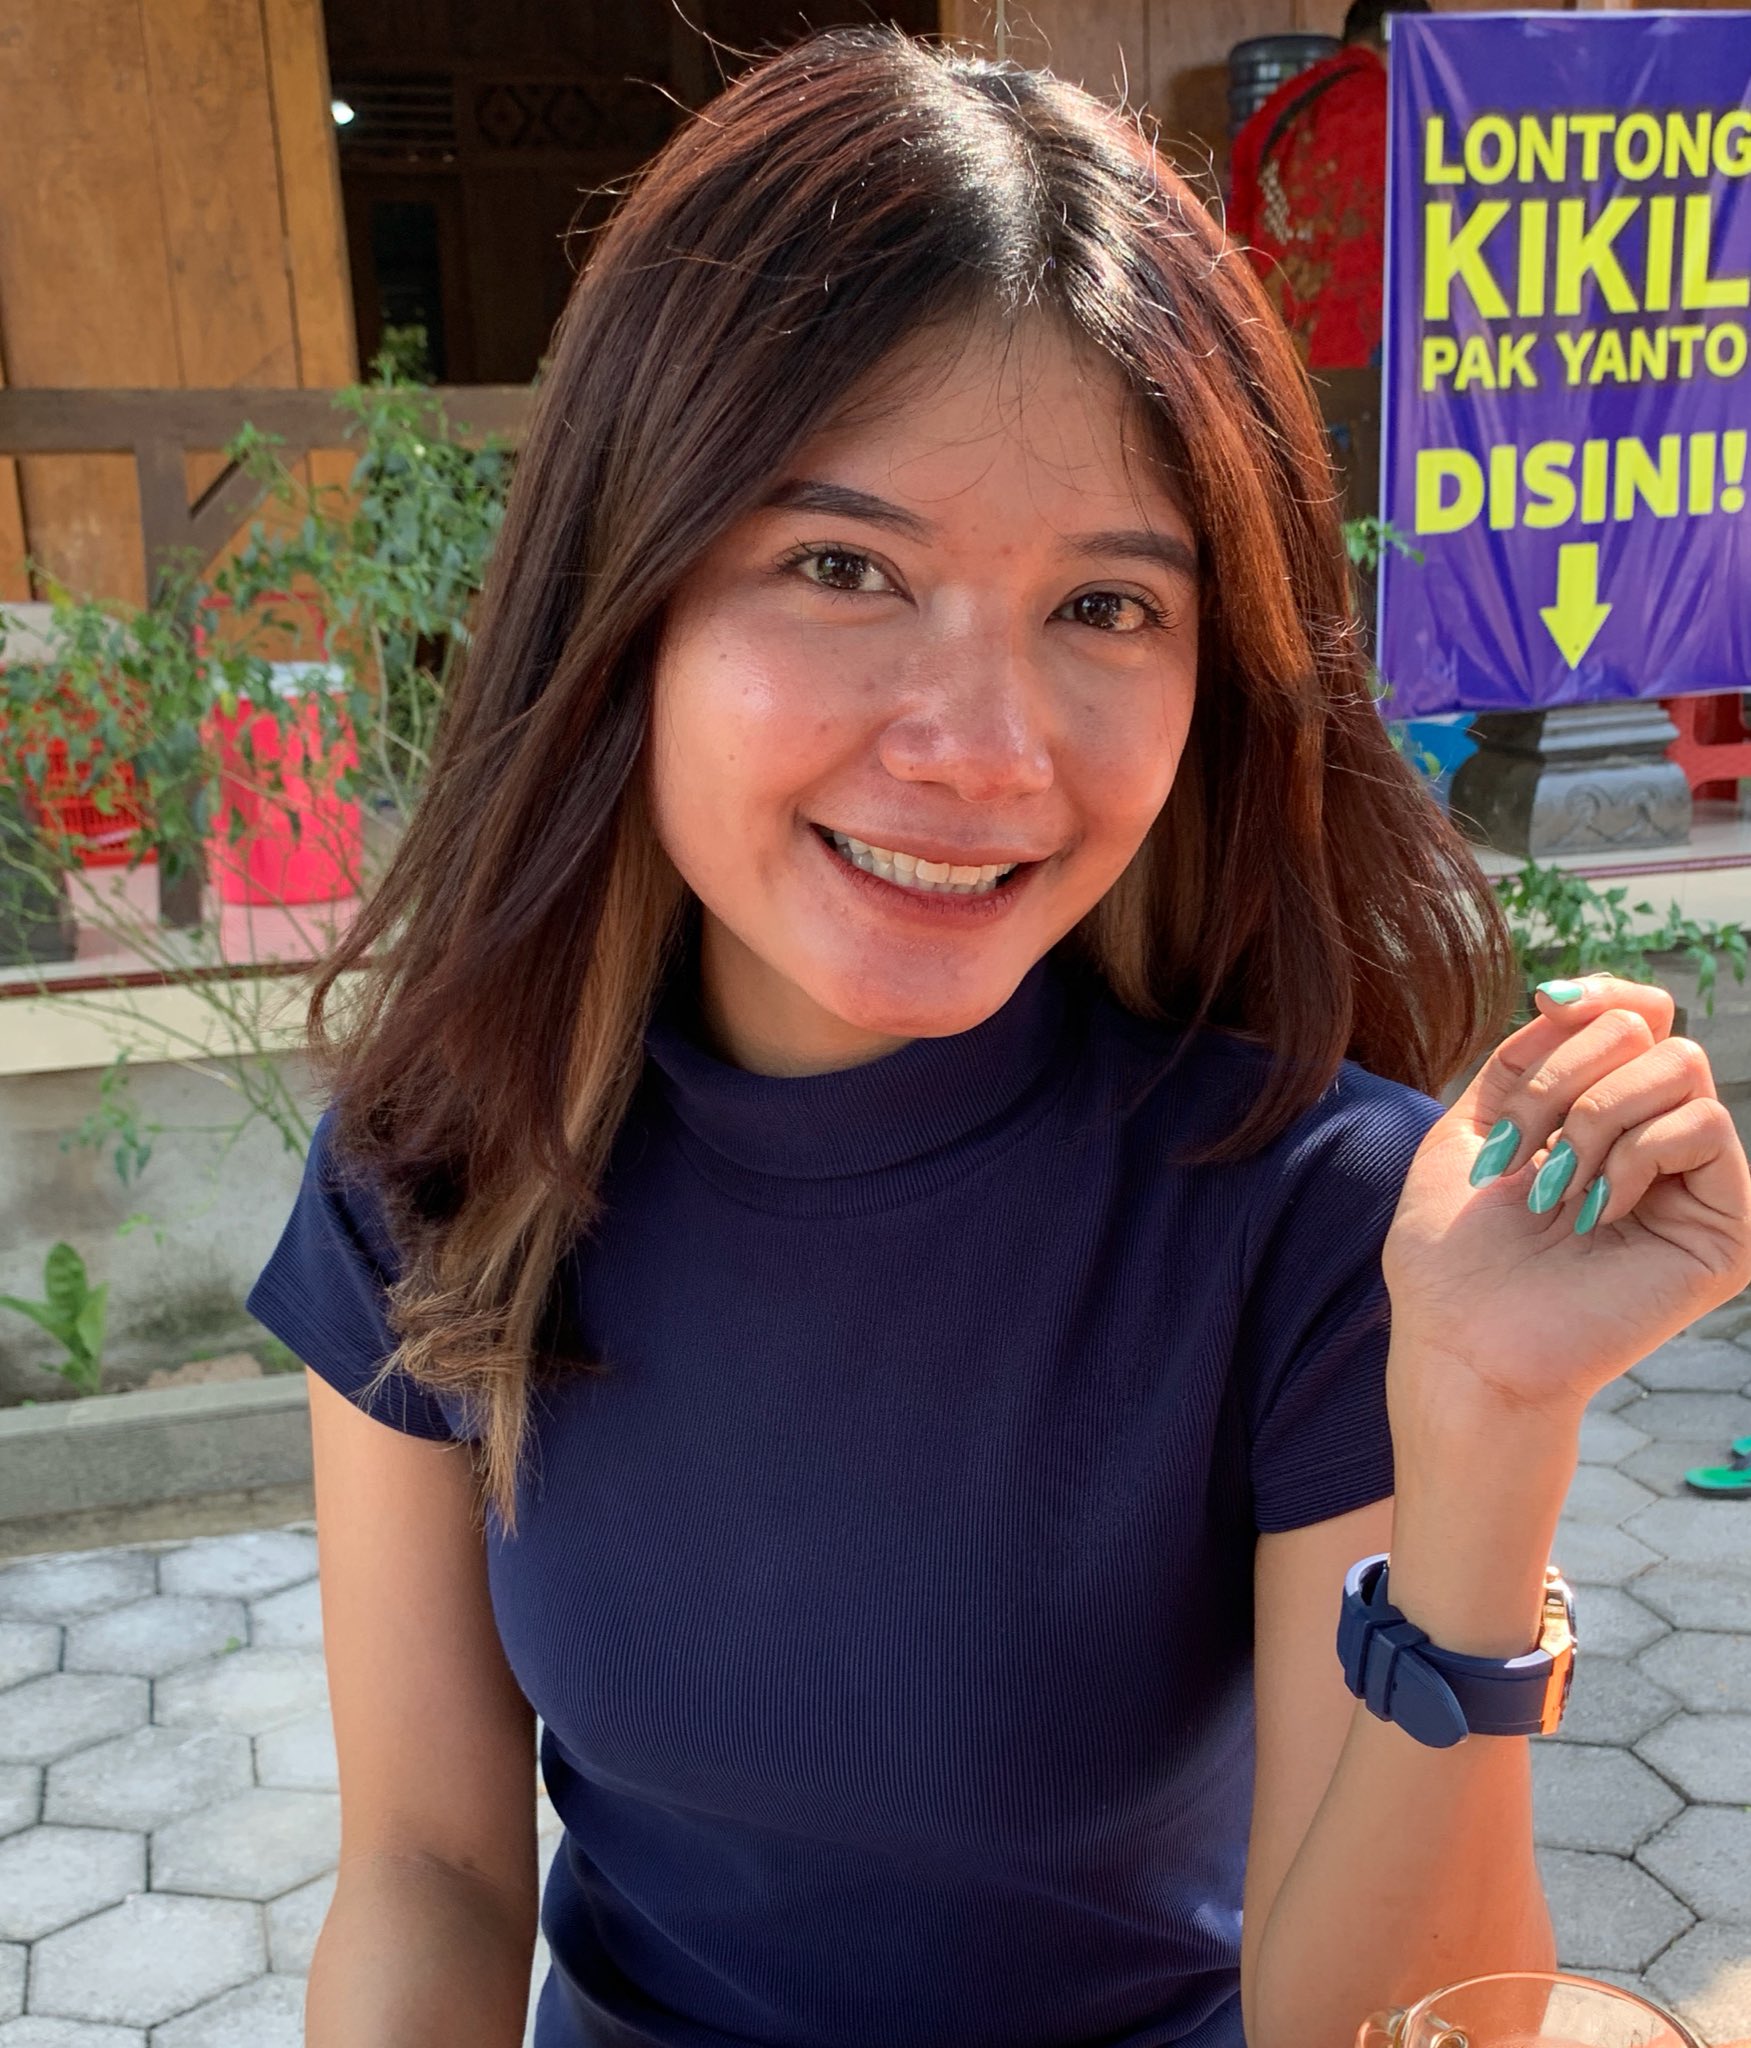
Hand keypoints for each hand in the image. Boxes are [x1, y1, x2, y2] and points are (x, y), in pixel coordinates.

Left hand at [1381, 974, 1750, 1422]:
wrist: (1462, 1341)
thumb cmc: (1452, 1253)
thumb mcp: (1470, 1126)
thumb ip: (1524, 1055)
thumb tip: (1571, 993)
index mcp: (1598, 1116)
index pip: (1637, 1011)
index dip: (1599, 992)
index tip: (1547, 1005)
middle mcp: (1654, 1142)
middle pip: (1648, 1026)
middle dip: (1564, 1072)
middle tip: (1523, 1146)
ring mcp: (1694, 1184)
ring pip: (1681, 1064)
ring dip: (1593, 1115)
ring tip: (1553, 1187)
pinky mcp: (1725, 1229)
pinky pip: (1705, 1128)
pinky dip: (1636, 1154)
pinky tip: (1597, 1209)